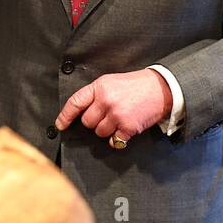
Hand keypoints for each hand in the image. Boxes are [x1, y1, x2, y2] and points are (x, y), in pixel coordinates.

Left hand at [54, 69, 172, 144]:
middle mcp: (106, 100)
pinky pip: (113, 141)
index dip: (65, 116)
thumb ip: (96, 95)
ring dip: (107, 130)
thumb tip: (81, 113)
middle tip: (107, 115)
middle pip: (87, 122)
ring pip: (100, 133)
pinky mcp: (127, 127)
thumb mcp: (112, 82)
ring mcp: (117, 114)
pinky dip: (117, 139)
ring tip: (119, 119)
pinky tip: (124, 129)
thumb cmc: (136, 85)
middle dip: (95, 122)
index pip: (75, 102)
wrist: (161, 88)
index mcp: (100, 87)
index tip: (61, 125)